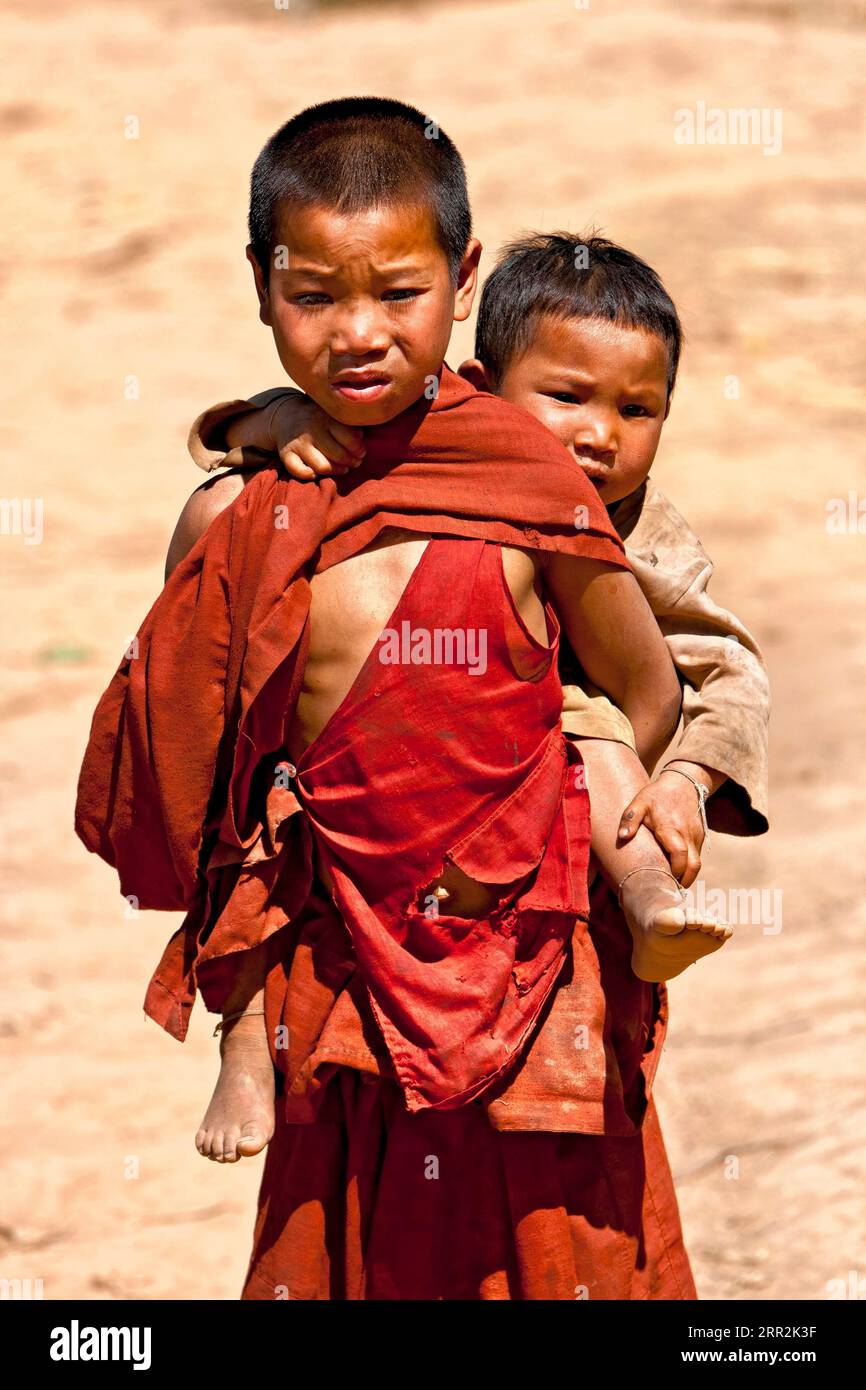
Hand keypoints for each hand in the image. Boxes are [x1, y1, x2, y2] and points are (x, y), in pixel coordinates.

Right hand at [268, 394, 364, 480]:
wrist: (286, 414)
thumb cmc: (318, 418)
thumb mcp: (332, 413)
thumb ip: (348, 423)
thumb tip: (362, 437)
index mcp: (326, 418)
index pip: (349, 438)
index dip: (359, 449)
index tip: (361, 452)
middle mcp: (312, 430)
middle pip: (338, 455)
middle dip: (350, 462)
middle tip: (354, 463)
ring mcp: (298, 443)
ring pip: (321, 466)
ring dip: (335, 471)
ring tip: (342, 469)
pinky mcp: (286, 454)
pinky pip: (298, 470)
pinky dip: (308, 475)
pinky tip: (316, 473)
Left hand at [617, 771, 706, 886]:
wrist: (683, 785)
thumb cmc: (657, 795)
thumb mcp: (639, 802)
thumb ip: (630, 819)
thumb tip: (622, 837)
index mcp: (671, 828)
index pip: (680, 855)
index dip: (675, 872)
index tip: (664, 880)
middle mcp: (687, 834)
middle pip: (694, 865)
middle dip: (684, 881)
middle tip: (669, 891)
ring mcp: (697, 836)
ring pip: (697, 863)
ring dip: (686, 875)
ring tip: (670, 884)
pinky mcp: (701, 838)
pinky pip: (697, 856)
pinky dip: (688, 866)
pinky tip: (675, 870)